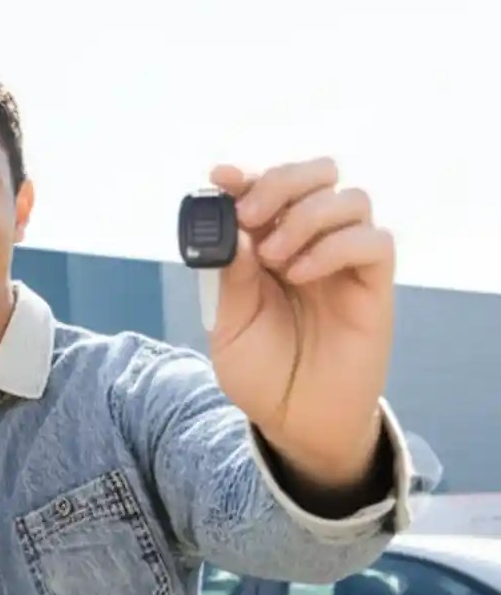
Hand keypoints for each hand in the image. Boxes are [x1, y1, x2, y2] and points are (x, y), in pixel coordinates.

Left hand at [206, 157, 394, 487]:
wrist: (294, 421)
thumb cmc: (260, 372)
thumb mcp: (228, 325)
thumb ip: (230, 278)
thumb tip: (235, 231)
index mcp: (267, 244)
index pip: (266, 188)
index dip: (245, 175)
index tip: (220, 177)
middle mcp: (309, 242)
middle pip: (317, 174)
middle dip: (281, 181)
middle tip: (252, 216)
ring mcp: (344, 261)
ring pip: (350, 198)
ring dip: (306, 215)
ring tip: (275, 259)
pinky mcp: (374, 286)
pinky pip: (374, 241)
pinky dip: (335, 246)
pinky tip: (301, 274)